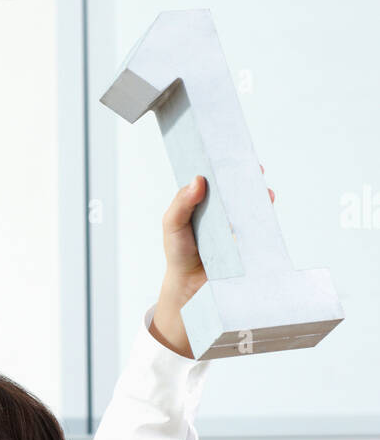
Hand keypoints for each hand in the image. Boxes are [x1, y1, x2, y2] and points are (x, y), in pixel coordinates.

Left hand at [161, 167, 274, 300]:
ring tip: (262, 188)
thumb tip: (198, 180)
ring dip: (257, 192)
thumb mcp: (172, 224)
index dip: (222, 165)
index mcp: (200, 202)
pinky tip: (266, 205)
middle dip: (245, 175)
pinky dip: (263, 213)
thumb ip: (182, 203)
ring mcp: (233, 223)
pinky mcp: (243, 238)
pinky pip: (256, 222)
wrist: (191, 286)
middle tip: (253, 167)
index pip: (213, 179)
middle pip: (234, 187)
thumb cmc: (178, 252)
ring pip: (248, 203)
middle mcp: (218, 210)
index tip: (230, 153)